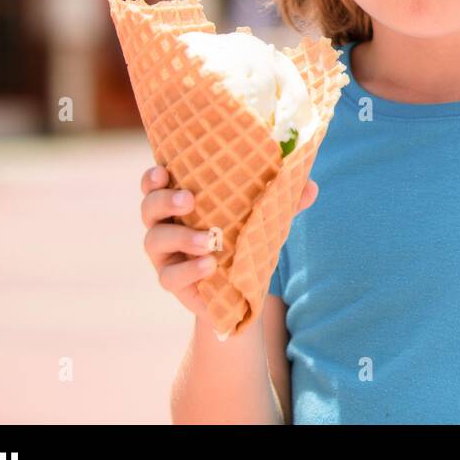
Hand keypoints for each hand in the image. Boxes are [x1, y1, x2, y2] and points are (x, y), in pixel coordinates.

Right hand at [138, 165, 319, 324]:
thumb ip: (283, 201)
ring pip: (154, 241)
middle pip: (149, 208)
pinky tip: (209, 266)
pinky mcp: (173, 281)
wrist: (238, 289)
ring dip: (180, 237)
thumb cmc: (243, 238)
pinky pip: (170, 276)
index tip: (164, 170)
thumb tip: (311, 187)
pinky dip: (189, 270)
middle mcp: (164, 224)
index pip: (154, 183)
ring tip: (207, 240)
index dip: (152, 177)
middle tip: (189, 199)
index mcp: (180, 201)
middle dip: (164, 200)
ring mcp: (164, 255)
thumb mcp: (263, 217)